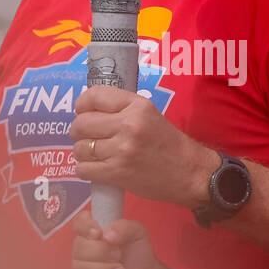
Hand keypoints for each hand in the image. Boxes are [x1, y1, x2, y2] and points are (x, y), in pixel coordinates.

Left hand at [70, 86, 217, 206]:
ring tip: (94, 155)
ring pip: (80, 148)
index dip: (82, 104)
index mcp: (137, 106)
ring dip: (82, 153)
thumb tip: (87, 109)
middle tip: (86, 137)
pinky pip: (84, 169)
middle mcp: (128, 125)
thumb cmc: (168, 143)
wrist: (189, 173)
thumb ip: (121, 108)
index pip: (95, 96)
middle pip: (82, 123)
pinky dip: (85, 170)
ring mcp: (122, 150)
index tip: (83, 112)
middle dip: (78, 131)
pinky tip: (96, 169)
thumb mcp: (149, 114)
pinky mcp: (118, 173)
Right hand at [71, 210, 161, 268]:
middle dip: (102, 251)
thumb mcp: (138, 234)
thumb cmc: (138, 255)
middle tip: (119, 255)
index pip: (78, 222)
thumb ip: (124, 227)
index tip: (98, 233)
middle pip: (79, 246)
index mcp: (93, 232)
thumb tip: (106, 235)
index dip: (85, 226)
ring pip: (81, 268)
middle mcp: (83, 250)